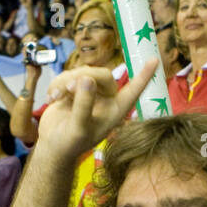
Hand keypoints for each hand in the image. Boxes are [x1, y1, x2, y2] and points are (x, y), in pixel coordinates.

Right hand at [36, 58, 158, 162]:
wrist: (52, 146)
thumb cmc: (69, 143)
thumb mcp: (78, 128)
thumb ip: (84, 105)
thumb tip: (87, 79)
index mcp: (115, 111)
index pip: (133, 90)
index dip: (144, 76)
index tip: (155, 60)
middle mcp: (105, 99)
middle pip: (102, 74)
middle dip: (84, 77)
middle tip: (68, 89)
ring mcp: (89, 93)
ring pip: (82, 72)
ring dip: (66, 81)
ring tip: (55, 97)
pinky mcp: (73, 89)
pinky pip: (68, 75)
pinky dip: (57, 84)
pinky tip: (52, 98)